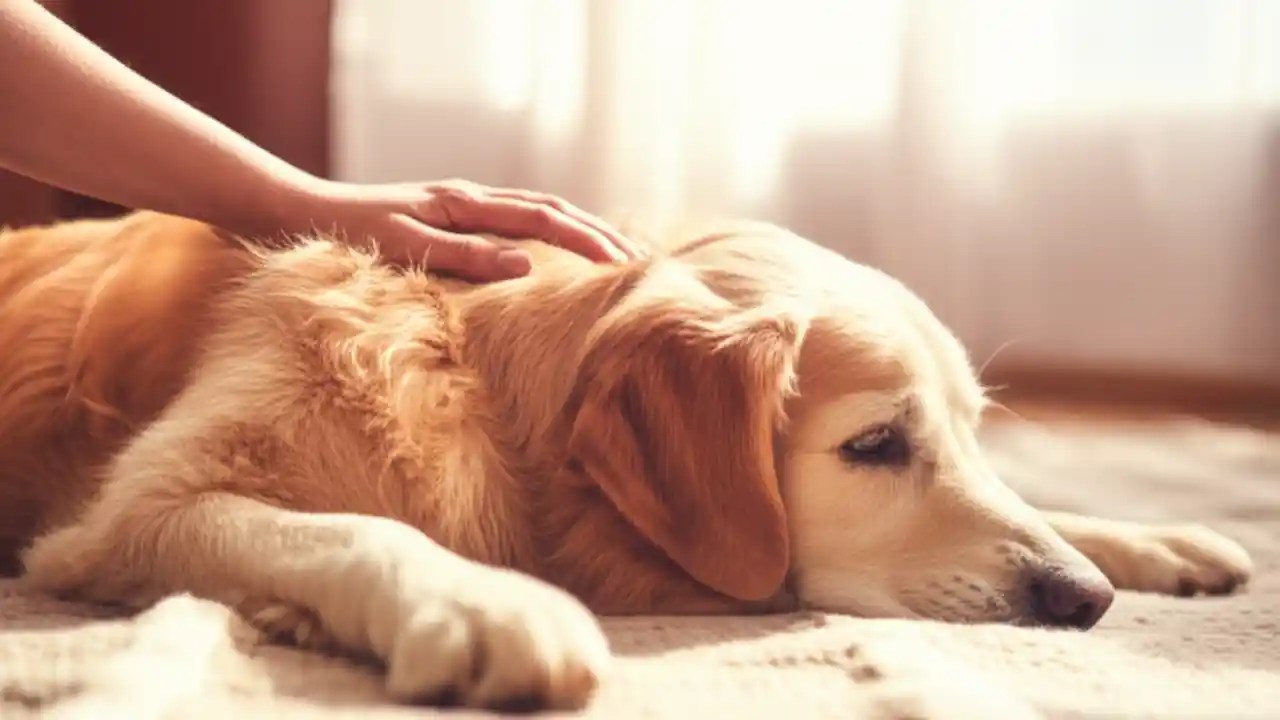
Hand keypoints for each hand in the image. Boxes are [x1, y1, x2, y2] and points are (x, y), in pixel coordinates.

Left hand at [272, 179, 642, 280]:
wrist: (302, 212)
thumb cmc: (348, 234)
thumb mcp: (405, 248)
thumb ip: (463, 256)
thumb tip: (526, 265)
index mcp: (464, 203)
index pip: (543, 217)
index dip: (586, 241)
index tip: (621, 264)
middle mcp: (470, 199)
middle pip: (551, 207)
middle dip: (597, 232)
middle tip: (637, 260)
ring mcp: (464, 206)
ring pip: (538, 210)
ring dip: (578, 229)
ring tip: (614, 254)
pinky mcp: (454, 218)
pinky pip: (516, 220)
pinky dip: (550, 233)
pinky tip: (557, 254)